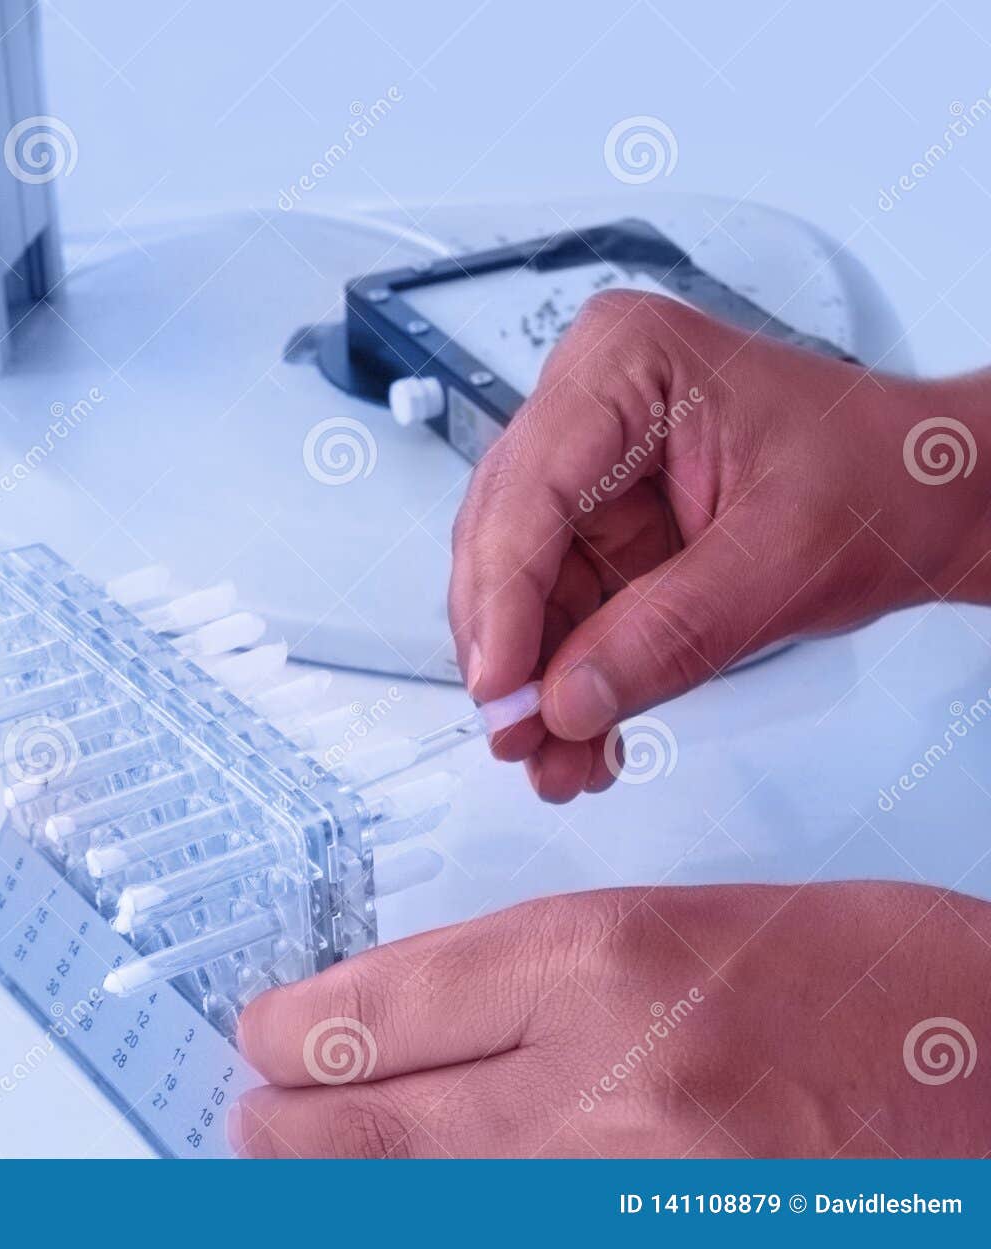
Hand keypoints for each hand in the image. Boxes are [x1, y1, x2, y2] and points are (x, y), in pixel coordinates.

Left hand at [231, 881, 990, 1156]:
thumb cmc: (862, 980)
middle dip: (285, 1125)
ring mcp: (632, 1194)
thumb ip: (530, 977)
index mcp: (597, 959)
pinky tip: (417, 1199)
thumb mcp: (673, 924)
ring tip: (301, 1168)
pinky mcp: (661, 1241)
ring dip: (345, 1189)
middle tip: (252, 1116)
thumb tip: (408, 1020)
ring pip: (421, 1202)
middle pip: (370, 1125)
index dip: (294, 1028)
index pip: (377, 1005)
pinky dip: (442, 1214)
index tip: (265, 1033)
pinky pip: (503, 1231)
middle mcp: (601, 1085)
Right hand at [450, 290, 990, 800]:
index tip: (501, 685)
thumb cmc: (886, 475)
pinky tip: (579, 734)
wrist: (935, 498)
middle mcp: (590, 408)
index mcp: (625, 363)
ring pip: (522, 589)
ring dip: (536, 680)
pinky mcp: (604, 531)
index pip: (530, 487)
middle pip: (505, 538)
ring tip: (556, 757)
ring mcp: (592, 472)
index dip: (503, 595)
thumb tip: (570, 698)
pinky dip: (568, 678)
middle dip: (511, 648)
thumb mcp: (787, 555)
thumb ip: (671, 631)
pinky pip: (561, 612)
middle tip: (519, 734)